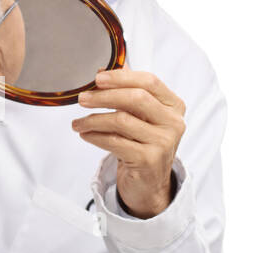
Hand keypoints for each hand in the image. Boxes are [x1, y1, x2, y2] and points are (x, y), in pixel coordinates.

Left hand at [71, 67, 184, 217]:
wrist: (149, 183)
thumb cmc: (142, 144)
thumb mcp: (139, 116)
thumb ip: (127, 90)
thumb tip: (104, 69)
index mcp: (173, 105)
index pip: (149, 81)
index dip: (121, 77)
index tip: (98, 78)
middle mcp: (173, 122)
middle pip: (136, 98)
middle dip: (104, 96)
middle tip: (82, 98)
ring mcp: (163, 142)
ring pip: (121, 121)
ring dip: (94, 120)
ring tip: (78, 123)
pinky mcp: (148, 160)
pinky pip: (114, 142)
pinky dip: (95, 136)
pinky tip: (86, 134)